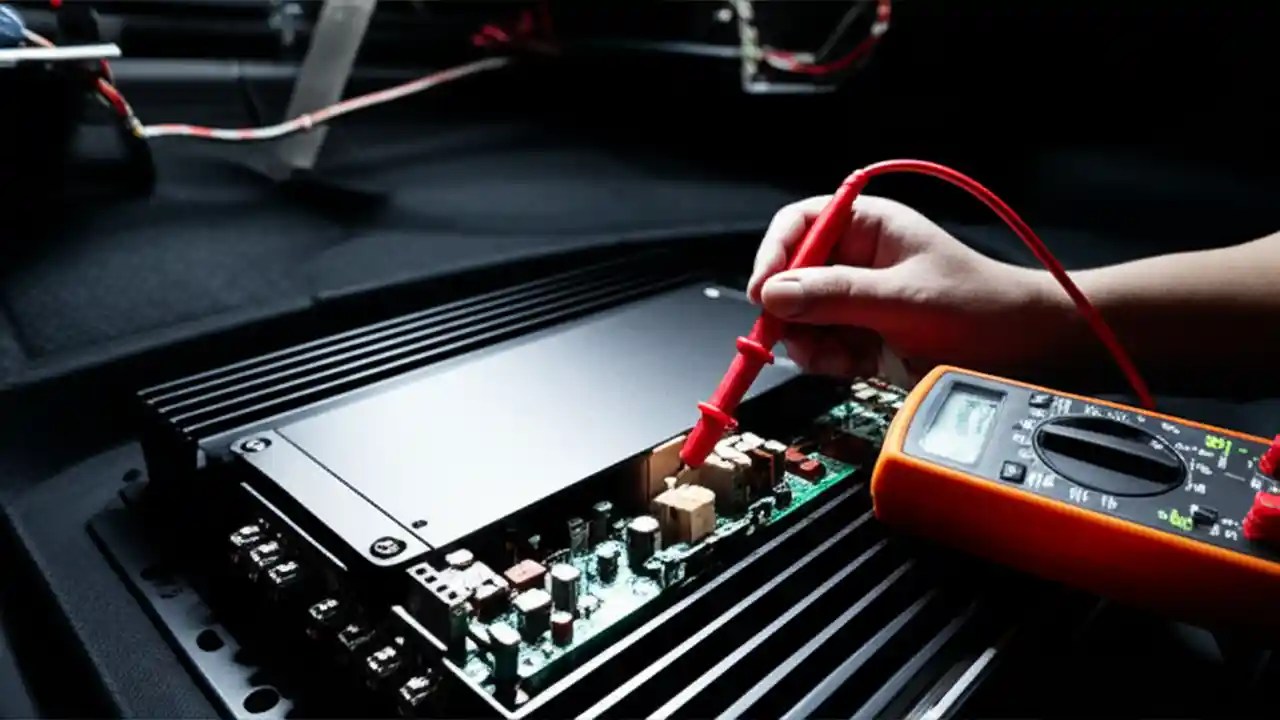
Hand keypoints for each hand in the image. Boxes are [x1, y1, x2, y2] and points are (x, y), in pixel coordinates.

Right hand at [747, 195, 1070, 383]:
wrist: (1020, 348)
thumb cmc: (976, 306)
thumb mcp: (902, 298)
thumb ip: (835, 295)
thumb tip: (774, 294)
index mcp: (866, 226)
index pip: (798, 225)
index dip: (774, 256)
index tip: (763, 294)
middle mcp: (854, 257)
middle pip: (790, 277)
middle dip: (791, 313)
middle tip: (798, 341)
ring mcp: (855, 297)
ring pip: (800, 318)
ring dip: (811, 343)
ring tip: (840, 358)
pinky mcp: (861, 333)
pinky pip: (821, 345)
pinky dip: (828, 360)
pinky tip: (853, 365)